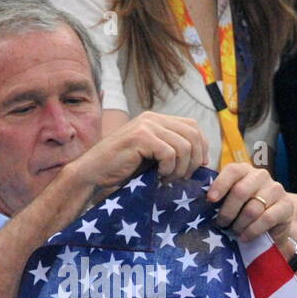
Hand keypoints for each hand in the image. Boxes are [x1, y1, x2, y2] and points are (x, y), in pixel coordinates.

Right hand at [61, 112, 207, 202]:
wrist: (92, 174)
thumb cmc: (121, 171)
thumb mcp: (151, 158)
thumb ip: (172, 152)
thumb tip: (203, 159)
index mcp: (156, 120)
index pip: (193, 126)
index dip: (201, 147)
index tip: (198, 167)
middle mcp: (152, 118)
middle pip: (193, 134)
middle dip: (194, 160)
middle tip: (182, 177)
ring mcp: (146, 125)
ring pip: (184, 146)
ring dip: (181, 168)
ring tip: (168, 179)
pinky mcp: (140, 137)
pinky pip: (170, 153)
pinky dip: (169, 169)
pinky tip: (158, 177)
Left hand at [205, 163, 292, 242]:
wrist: (271, 226)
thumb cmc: (243, 211)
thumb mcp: (230, 201)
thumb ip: (219, 197)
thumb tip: (201, 201)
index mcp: (245, 170)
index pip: (232, 171)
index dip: (220, 184)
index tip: (210, 200)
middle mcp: (261, 176)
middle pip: (240, 191)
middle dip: (227, 212)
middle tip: (222, 224)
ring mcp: (276, 189)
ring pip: (252, 209)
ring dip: (240, 225)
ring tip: (235, 232)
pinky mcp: (286, 206)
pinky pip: (266, 219)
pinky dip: (252, 231)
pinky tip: (245, 237)